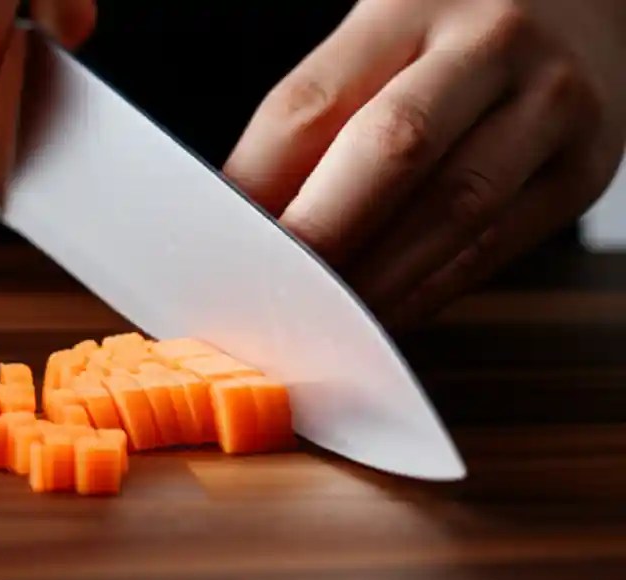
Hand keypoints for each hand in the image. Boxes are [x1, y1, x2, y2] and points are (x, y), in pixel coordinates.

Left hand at [225, 0, 625, 328]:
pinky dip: (426, 291)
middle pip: (389, 152)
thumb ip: (319, 119)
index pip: (311, 105)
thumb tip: (246, 221)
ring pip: (450, 213)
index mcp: (411, 2)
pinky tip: (383, 312)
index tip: (220, 249)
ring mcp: (553, 105)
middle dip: (318, 238)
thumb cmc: (457, 25)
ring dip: (374, 282)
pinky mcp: (583, 170)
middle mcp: (491, 44)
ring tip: (320, 322)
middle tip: (269, 295)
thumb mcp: (380, 37)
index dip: (257, 188)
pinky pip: (493, 250)